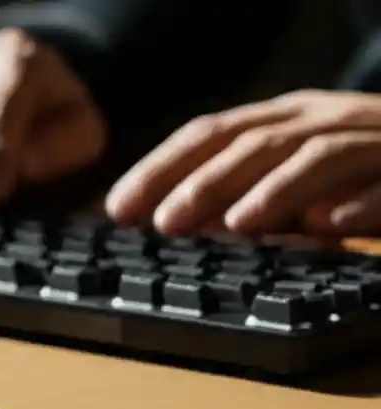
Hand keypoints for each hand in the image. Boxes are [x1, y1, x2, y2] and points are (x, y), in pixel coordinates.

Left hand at [106, 90, 380, 235]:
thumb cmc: (361, 176)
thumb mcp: (292, 182)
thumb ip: (241, 197)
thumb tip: (170, 224)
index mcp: (286, 120)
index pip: (211, 133)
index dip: (159, 168)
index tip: (117, 209)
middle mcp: (324, 121)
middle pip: (256, 143)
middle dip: (205, 182)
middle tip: (166, 223)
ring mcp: (372, 142)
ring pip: (318, 156)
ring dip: (275, 191)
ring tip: (237, 225)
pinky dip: (361, 202)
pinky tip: (333, 224)